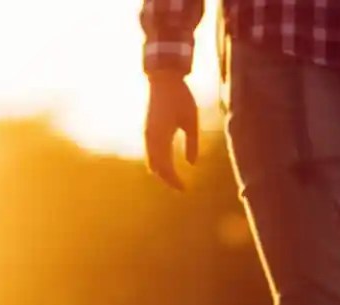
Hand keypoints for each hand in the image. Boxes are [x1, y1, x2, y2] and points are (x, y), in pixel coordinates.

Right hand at [144, 71, 198, 189]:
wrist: (163, 79)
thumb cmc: (180, 97)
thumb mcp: (191, 120)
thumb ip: (192, 143)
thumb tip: (192, 164)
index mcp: (161, 137)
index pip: (165, 168)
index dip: (174, 181)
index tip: (184, 189)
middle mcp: (150, 138)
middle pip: (155, 168)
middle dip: (167, 180)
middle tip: (181, 188)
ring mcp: (147, 134)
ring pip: (150, 161)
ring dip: (161, 172)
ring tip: (174, 179)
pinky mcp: (147, 130)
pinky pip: (150, 153)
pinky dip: (157, 162)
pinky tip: (166, 165)